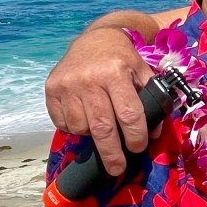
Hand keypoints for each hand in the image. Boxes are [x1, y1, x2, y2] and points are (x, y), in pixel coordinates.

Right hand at [44, 27, 153, 175]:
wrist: (95, 39)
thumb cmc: (123, 59)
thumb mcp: (143, 72)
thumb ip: (152, 100)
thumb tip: (154, 133)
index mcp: (116, 73)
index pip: (128, 114)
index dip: (135, 136)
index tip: (138, 148)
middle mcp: (89, 79)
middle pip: (102, 128)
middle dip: (112, 154)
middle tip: (118, 168)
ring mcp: (67, 85)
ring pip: (81, 128)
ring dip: (93, 137)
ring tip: (103, 130)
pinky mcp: (51, 89)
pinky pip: (62, 122)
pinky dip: (74, 128)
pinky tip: (85, 119)